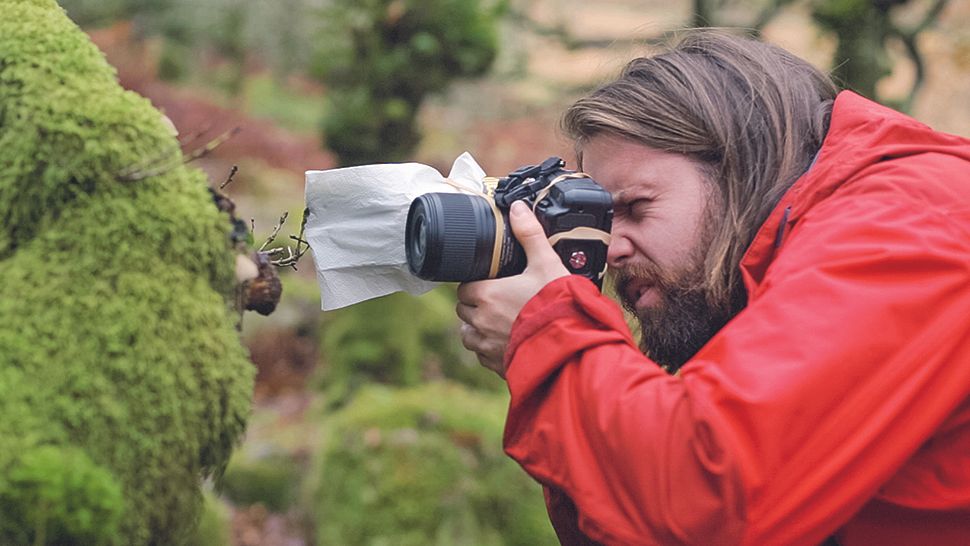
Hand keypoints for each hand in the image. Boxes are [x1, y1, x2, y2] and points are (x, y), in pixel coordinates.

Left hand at [456, 201, 569, 376]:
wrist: (572, 346)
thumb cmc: (558, 304)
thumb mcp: (546, 263)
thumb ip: (530, 234)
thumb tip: (517, 208)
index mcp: (485, 295)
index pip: (465, 287)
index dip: (476, 283)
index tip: (490, 282)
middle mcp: (479, 322)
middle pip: (464, 310)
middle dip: (476, 305)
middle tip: (498, 299)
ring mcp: (487, 346)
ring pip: (469, 335)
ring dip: (478, 328)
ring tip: (499, 321)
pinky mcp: (497, 365)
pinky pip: (483, 356)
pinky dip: (491, 349)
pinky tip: (509, 341)